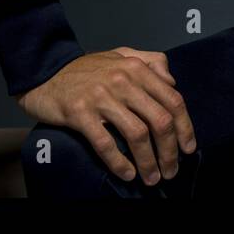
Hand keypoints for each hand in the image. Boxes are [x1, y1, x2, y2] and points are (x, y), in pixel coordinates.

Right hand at [15, 47, 195, 185]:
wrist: (45, 71)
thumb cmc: (87, 68)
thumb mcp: (123, 55)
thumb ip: (151, 62)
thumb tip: (173, 83)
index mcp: (137, 68)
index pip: (173, 100)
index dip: (185, 127)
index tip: (188, 148)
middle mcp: (123, 81)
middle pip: (160, 120)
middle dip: (170, 151)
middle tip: (171, 170)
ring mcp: (101, 97)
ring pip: (137, 134)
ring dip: (148, 161)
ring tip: (152, 177)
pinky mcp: (79, 113)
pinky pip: (105, 143)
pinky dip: (119, 162)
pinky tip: (127, 174)